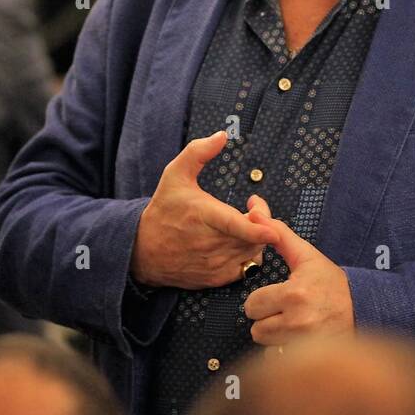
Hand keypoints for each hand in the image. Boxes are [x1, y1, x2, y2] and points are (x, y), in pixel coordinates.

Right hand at [131, 130, 276, 289]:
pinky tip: (239, 241)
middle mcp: (209, 243)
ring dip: (256, 237)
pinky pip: (246, 267)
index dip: (257, 229)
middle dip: (262, 220)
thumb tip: (222, 135)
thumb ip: (198, 151)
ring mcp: (213, 264)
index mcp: (203, 216)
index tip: (273, 228)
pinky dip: (249, 254)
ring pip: (252, 252)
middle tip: (254, 208)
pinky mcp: (215, 278)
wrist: (141, 251)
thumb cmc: (163, 210)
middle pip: (253, 237)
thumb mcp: (175, 174)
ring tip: (245, 222)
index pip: (234, 226)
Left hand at [242, 195, 354, 349]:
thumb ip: (278, 234)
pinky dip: (284, 353)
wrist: (363, 308)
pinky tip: (300, 339)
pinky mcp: (307, 358)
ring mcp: (303, 344)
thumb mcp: (307, 256)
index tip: (280, 296)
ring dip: (275, 336)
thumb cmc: (332, 284)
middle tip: (287, 310)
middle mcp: (298, 321)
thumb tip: (254, 211)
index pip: (252, 304)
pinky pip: (279, 360)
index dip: (264, 300)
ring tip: (295, 324)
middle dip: (267, 319)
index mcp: (294, 294)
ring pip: (266, 345)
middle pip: (256, 328)